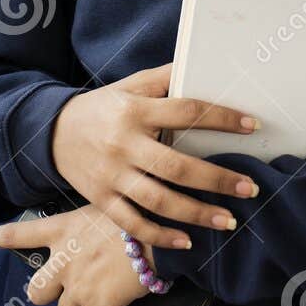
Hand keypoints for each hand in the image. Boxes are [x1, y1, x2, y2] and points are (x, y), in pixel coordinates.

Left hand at [0, 205, 150, 305]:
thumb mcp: (105, 208)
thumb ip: (89, 228)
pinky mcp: (96, 305)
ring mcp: (77, 285)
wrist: (158, 233)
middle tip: (66, 291)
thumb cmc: (138, 215)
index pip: (26, 233)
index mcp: (64, 230)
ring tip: (98, 300)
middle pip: (36, 292)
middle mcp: (63, 260)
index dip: (9, 236)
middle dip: (48, 295)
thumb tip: (97, 240)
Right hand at [50, 64, 259, 250]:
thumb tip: (201, 64)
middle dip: (216, 180)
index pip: (186, 112)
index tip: (252, 126)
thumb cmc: (102, 107)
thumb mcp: (130, 85)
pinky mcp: (101, 199)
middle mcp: (124, 144)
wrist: (52, 132)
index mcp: (136, 111)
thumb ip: (165, 78)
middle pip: (176, 166)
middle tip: (249, 188)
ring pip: (158, 200)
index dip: (221, 119)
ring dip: (196, 214)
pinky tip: (187, 242)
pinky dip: (160, 236)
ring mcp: (112, 175)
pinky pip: (133, 223)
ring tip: (229, 221)